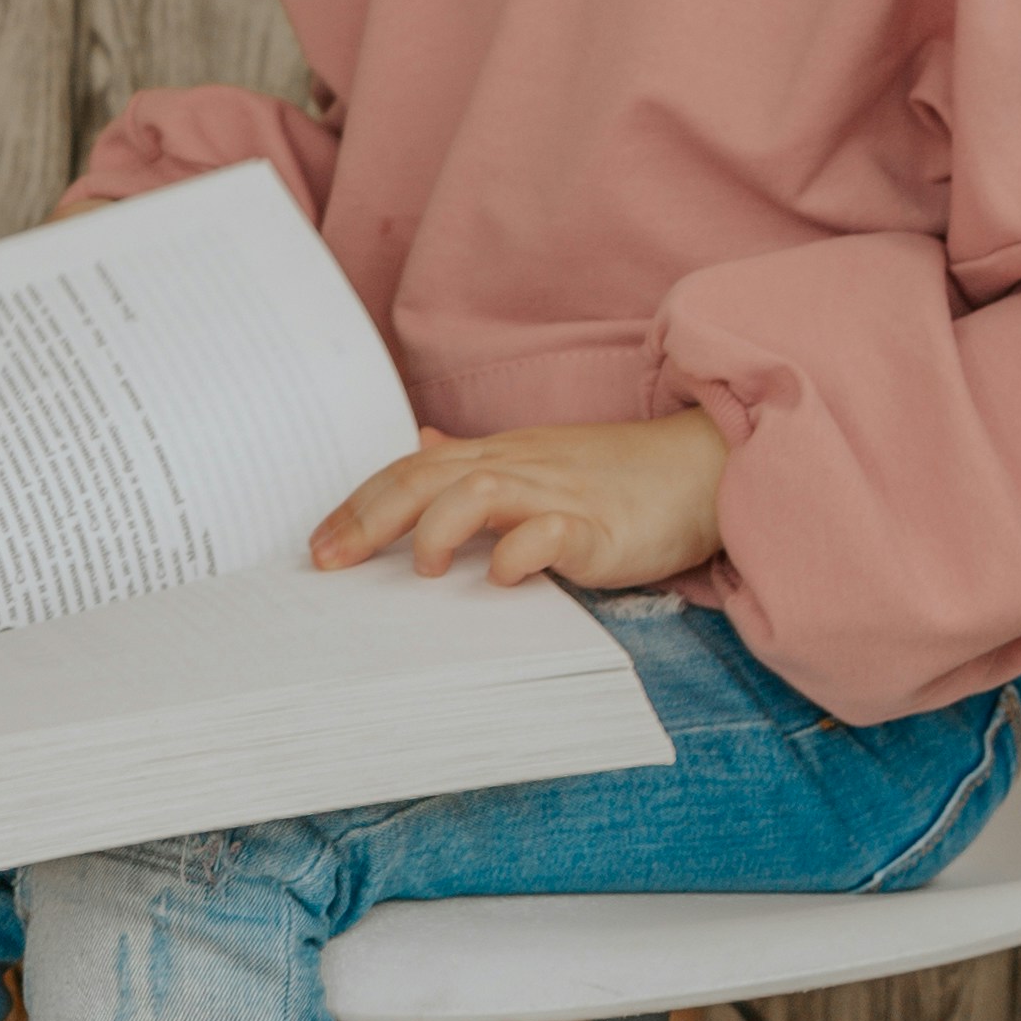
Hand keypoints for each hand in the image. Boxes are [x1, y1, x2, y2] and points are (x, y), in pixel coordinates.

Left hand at [312, 411, 730, 595]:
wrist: (704, 467)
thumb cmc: (618, 477)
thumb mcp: (537, 460)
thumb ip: (477, 460)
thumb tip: (422, 442)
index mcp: (499, 455)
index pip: (411, 470)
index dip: (358, 504)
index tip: (316, 544)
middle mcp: (518, 466)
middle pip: (425, 478)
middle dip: (368, 518)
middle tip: (327, 562)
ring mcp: (558, 494)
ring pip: (475, 493)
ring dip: (435, 530)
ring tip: (417, 569)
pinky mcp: (598, 527)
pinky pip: (549, 533)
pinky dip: (516, 554)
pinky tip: (499, 578)